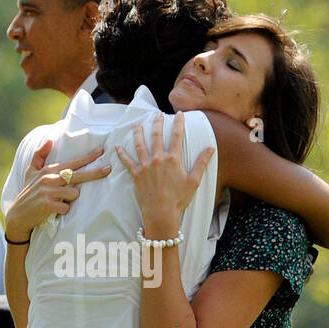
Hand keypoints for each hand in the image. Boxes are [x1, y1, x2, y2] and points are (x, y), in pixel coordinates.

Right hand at [4, 140, 111, 241]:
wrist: (17, 215)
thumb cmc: (28, 192)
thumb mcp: (30, 172)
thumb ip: (39, 155)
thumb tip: (50, 140)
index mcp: (48, 170)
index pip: (72, 163)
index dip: (88, 157)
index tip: (101, 151)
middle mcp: (49, 178)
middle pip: (78, 175)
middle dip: (95, 172)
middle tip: (109, 169)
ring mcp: (49, 191)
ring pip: (74, 193)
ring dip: (69, 199)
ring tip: (58, 201)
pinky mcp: (48, 204)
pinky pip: (67, 207)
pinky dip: (63, 210)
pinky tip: (53, 210)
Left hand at [115, 111, 213, 235]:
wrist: (162, 213)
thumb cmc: (179, 199)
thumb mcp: (194, 180)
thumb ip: (201, 162)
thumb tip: (211, 148)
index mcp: (173, 159)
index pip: (177, 136)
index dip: (179, 123)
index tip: (179, 114)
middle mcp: (158, 159)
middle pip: (157, 136)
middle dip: (157, 123)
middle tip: (157, 115)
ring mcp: (146, 166)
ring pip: (140, 144)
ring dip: (138, 133)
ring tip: (137, 125)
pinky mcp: (137, 174)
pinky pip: (127, 162)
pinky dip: (122, 154)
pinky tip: (117, 146)